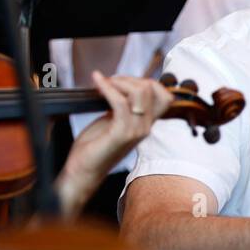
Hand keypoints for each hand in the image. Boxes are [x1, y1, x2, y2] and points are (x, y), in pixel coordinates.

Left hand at [55, 72, 173, 218]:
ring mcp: (136, 130)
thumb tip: (123, 85)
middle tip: (108, 82)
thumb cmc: (96, 145)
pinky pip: (120, 102)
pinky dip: (107, 87)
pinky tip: (97, 82)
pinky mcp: (121, 133)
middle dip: (128, 78)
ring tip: (103, 84)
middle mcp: (146, 127)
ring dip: (118, 81)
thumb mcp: (114, 120)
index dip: (146, 82)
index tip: (123, 83)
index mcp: (146, 123)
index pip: (165, 96)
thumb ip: (124, 105)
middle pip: (150, 88)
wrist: (85, 170)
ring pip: (139, 92)